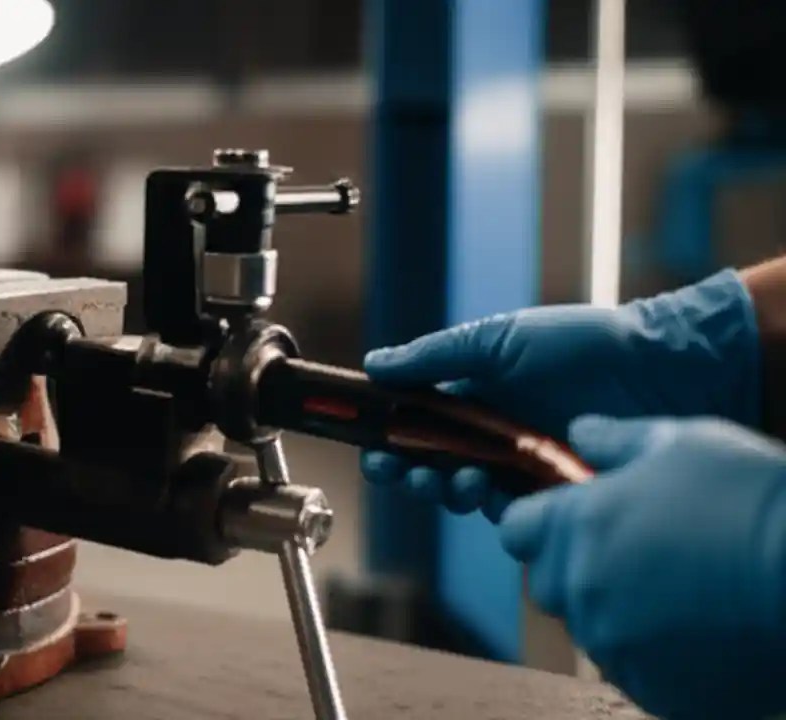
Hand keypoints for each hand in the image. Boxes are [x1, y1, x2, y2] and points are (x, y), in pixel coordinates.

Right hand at [360, 269, 759, 519]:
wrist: (660, 369)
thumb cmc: (582, 345)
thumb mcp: (498, 339)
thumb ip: (435, 356)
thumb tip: (374, 365)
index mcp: (471, 395)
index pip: (413, 421)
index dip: (386, 436)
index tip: (370, 445)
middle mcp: (490, 434)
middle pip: (429, 463)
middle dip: (407, 470)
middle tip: (400, 469)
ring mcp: (520, 466)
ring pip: (463, 493)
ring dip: (447, 490)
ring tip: (462, 477)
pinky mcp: (553, 495)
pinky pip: (511, 515)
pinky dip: (494, 509)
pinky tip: (495, 493)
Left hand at [501, 416, 785, 719]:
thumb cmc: (751, 495)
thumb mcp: (683, 441)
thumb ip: (616, 439)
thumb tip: (579, 431)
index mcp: (576, 524)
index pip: (516, 529)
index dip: (542, 522)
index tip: (580, 519)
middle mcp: (581, 588)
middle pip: (548, 583)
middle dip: (577, 567)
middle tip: (639, 553)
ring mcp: (614, 645)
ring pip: (590, 629)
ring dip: (616, 612)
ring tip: (679, 590)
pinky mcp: (652, 690)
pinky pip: (633, 672)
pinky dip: (653, 656)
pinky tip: (698, 629)